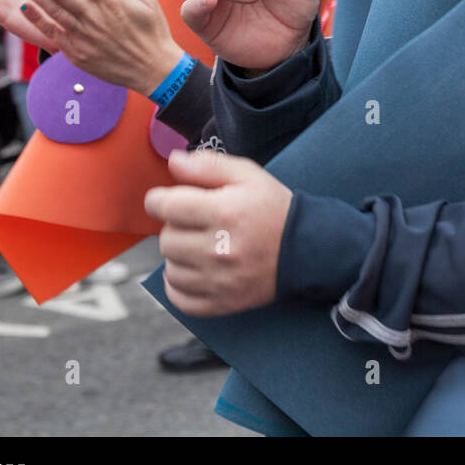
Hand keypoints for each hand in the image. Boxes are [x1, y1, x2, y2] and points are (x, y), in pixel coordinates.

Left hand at [144, 149, 292, 316]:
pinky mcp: (222, 302)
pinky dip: (179, 285)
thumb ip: (208, 166)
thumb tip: (174, 161)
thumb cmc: (274, 209)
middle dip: (175, 227)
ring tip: (199, 246)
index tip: (165, 200)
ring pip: (170, 269)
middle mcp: (219, 249)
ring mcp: (220, 280)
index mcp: (224, 213)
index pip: (166, 206)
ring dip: (178, 256)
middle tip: (196, 223)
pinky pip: (179, 298)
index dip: (159, 200)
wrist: (305, 249)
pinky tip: (194, 270)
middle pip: (167, 239)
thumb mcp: (248, 175)